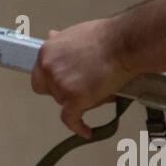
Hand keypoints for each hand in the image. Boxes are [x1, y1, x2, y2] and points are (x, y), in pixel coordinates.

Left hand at [30, 18, 135, 138]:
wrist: (126, 42)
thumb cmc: (107, 36)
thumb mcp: (76, 33)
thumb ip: (61, 42)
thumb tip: (51, 36)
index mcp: (47, 52)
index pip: (39, 75)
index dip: (51, 82)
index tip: (63, 83)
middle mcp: (48, 68)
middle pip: (50, 91)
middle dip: (65, 91)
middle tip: (84, 85)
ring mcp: (60, 84)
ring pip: (63, 103)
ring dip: (79, 100)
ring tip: (100, 90)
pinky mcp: (74, 98)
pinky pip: (70, 119)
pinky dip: (79, 126)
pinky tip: (87, 131)